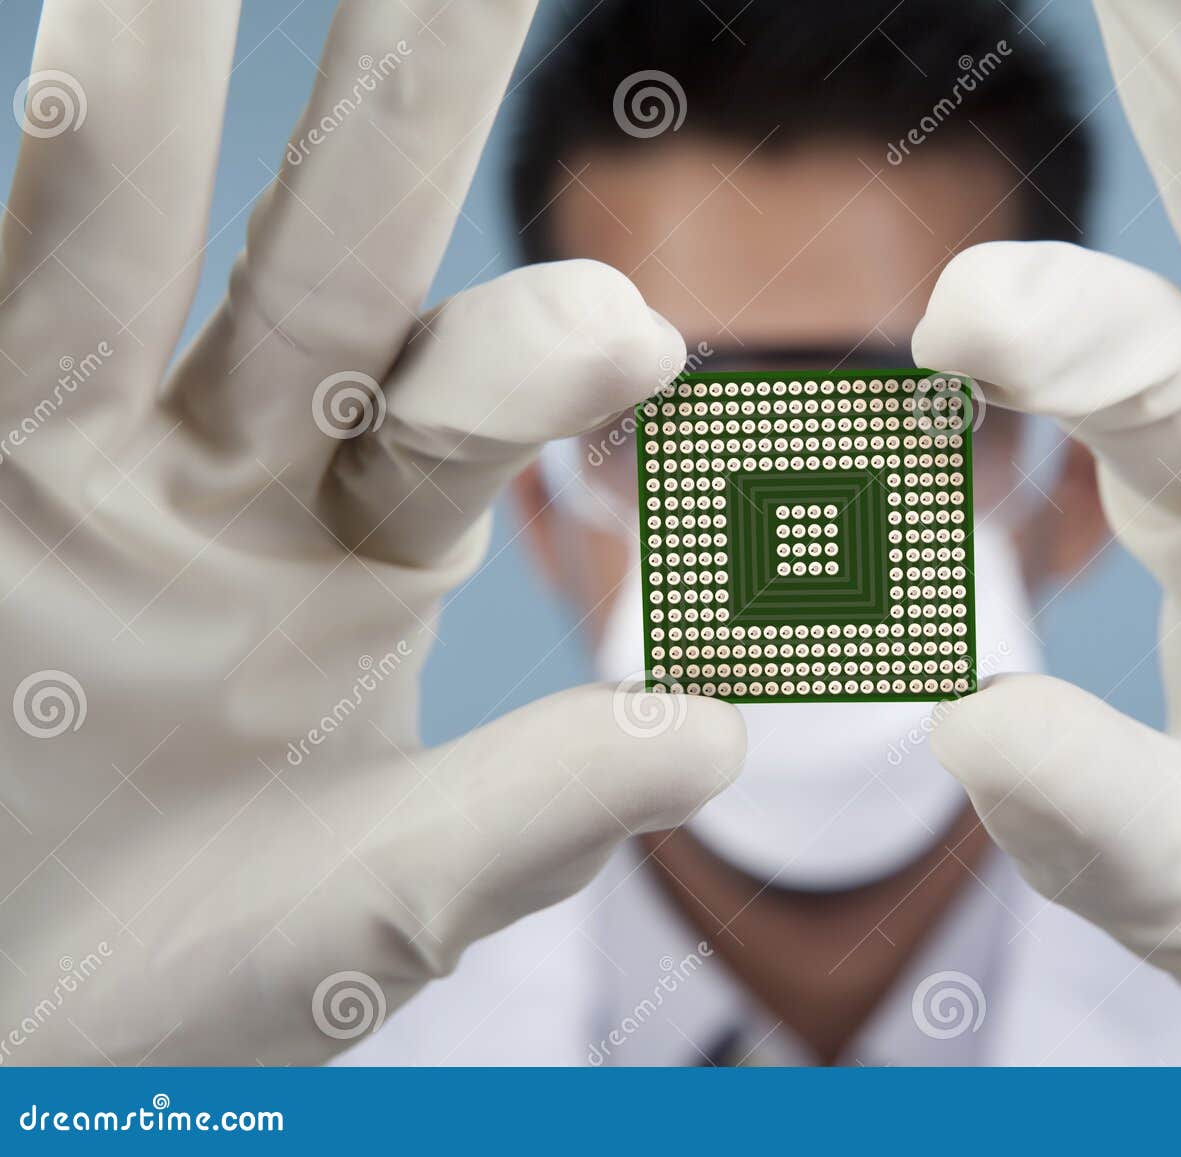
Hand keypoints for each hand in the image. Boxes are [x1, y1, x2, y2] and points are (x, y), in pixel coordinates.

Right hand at [0, 2, 740, 1063]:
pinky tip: (24, 83)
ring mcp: (50, 461)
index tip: (631, 333)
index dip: (538, 345)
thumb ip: (528, 817)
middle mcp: (220, 467)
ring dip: (135, 88)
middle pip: (323, 249)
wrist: (10, 1044)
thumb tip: (723, 736)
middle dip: (393, 104)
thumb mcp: (368, 902)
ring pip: (92, 235)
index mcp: (356, 547)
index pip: (464, 394)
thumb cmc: (178, 985)